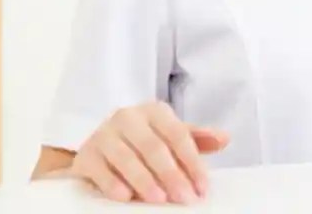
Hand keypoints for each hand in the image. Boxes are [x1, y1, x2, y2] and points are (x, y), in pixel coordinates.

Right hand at [70, 101, 228, 203]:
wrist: (98, 149)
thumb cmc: (142, 142)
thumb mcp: (169, 136)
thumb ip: (196, 138)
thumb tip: (225, 138)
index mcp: (154, 111)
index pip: (178, 135)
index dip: (192, 162)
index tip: (202, 187)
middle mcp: (128, 117)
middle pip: (153, 146)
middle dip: (171, 174)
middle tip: (185, 198)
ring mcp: (104, 134)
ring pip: (126, 157)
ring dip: (144, 180)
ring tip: (159, 199)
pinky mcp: (86, 154)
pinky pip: (100, 169)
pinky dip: (113, 183)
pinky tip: (126, 197)